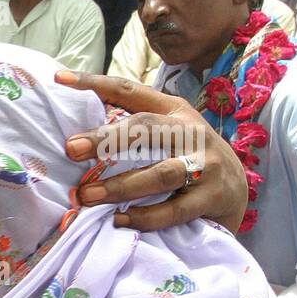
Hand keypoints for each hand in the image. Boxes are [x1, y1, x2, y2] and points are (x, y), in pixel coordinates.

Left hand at [55, 69, 246, 232]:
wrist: (236, 191)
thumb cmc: (185, 160)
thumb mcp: (167, 136)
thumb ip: (133, 133)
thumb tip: (73, 144)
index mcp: (173, 111)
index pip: (130, 91)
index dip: (95, 82)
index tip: (60, 78)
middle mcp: (191, 132)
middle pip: (145, 129)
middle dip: (105, 139)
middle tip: (71, 149)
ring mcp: (206, 164)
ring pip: (161, 173)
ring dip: (121, 185)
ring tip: (87, 195)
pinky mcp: (214, 196)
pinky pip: (175, 209)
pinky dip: (146, 216)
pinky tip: (119, 220)